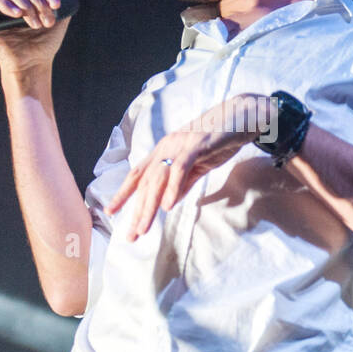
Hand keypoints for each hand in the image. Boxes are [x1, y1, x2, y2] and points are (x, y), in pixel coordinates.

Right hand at [0, 0, 77, 76]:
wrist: (32, 62)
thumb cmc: (45, 40)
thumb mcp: (62, 15)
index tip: (56, 6)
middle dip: (38, 0)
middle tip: (46, 20)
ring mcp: (1, 0)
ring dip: (24, 3)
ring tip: (33, 22)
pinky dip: (5, 5)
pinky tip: (17, 14)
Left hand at [107, 93, 267, 241]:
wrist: (241, 116)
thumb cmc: (219, 141)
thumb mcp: (197, 166)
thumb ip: (182, 183)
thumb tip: (168, 203)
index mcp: (163, 151)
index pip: (138, 175)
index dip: (123, 194)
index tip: (111, 212)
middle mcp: (166, 147)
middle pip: (145, 182)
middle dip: (136, 210)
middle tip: (131, 235)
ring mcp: (180, 145)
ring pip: (158, 179)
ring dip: (150, 206)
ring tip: (143, 228)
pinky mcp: (196, 145)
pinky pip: (180, 169)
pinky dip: (173, 188)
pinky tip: (168, 206)